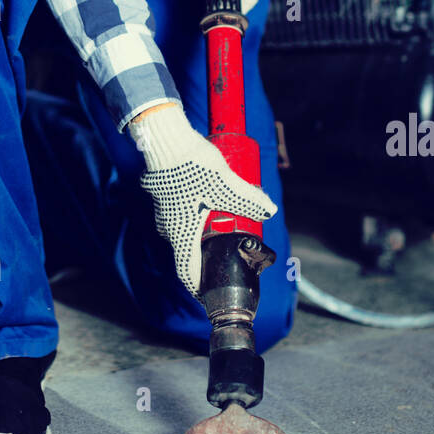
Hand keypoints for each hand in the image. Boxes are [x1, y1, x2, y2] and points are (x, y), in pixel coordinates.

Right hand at [128, 103, 276, 298]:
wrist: (165, 139)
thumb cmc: (190, 166)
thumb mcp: (226, 185)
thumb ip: (249, 199)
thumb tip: (269, 210)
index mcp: (182, 234)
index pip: (188, 273)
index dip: (200, 288)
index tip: (211, 295)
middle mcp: (170, 228)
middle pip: (190, 254)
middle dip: (210, 258)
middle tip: (230, 256)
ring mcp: (166, 212)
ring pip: (186, 233)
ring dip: (204, 236)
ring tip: (226, 227)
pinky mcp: (167, 197)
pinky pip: (182, 216)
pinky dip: (198, 218)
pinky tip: (212, 204)